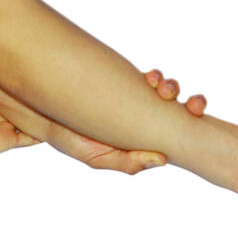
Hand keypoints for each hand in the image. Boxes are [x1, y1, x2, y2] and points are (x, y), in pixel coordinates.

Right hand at [40, 65, 207, 173]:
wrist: (43, 108)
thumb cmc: (69, 138)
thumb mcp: (97, 158)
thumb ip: (127, 163)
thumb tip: (163, 159)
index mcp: (142, 139)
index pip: (174, 132)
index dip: (189, 120)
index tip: (194, 114)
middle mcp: (142, 117)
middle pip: (179, 110)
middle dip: (193, 103)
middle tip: (194, 106)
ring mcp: (134, 96)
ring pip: (167, 88)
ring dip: (172, 87)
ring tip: (164, 90)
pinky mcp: (124, 77)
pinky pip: (148, 76)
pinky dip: (155, 77)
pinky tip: (151, 80)